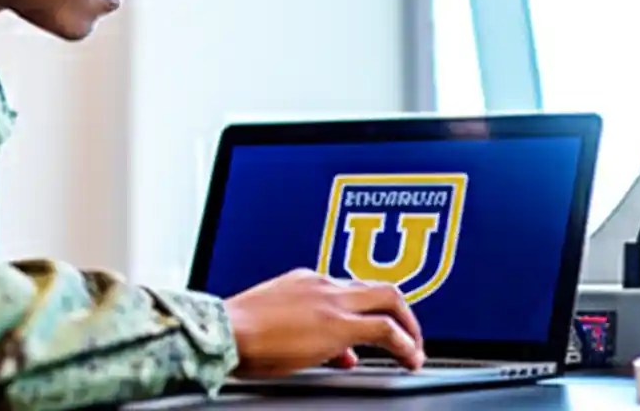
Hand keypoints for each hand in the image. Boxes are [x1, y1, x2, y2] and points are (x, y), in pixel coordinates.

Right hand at [224, 268, 425, 378]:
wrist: (224, 331)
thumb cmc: (238, 333)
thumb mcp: (277, 327)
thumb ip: (309, 335)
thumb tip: (338, 354)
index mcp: (306, 281)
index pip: (350, 291)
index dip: (367, 313)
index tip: (370, 336)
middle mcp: (323, 283)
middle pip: (378, 287)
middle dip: (402, 311)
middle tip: (410, 334)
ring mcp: (331, 300)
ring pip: (388, 299)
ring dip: (408, 326)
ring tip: (415, 349)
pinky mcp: (337, 324)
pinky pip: (384, 329)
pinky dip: (404, 343)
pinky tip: (410, 358)